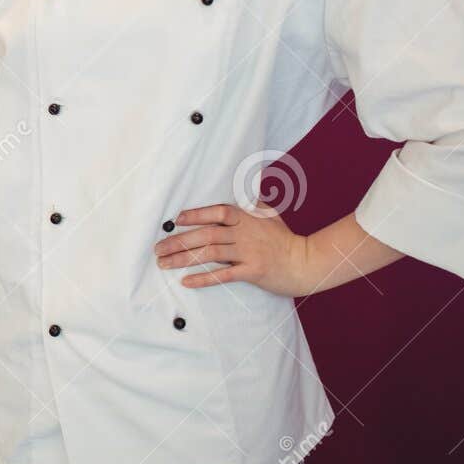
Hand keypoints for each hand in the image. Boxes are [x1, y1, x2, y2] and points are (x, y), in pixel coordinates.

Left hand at [153, 202, 309, 297]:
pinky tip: (186, 281)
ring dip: (184, 258)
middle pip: (206, 234)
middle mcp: (245, 233)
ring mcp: (249, 252)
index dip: (196, 214)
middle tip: (158, 248)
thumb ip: (253, 201)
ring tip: (164, 263)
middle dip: (179, 240)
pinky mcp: (253, 271)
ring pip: (210, 253)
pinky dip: (203, 278)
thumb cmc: (284, 238)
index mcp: (247, 218)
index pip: (217, 212)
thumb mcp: (269, 214)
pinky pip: (224, 275)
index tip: (175, 220)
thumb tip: (246, 182)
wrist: (306, 262)